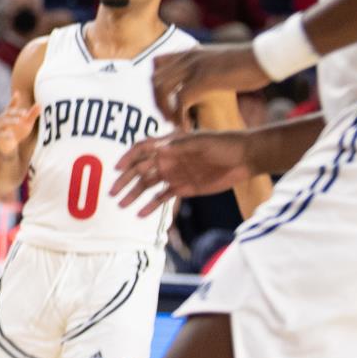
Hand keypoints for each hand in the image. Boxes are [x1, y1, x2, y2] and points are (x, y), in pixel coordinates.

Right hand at [0, 96, 39, 154]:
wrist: (6, 147)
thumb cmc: (17, 131)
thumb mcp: (26, 123)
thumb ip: (32, 114)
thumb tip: (40, 104)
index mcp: (9, 114)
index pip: (11, 106)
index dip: (14, 100)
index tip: (17, 93)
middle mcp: (3, 119)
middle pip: (8, 113)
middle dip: (16, 112)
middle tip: (25, 113)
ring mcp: (0, 128)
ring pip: (3, 123)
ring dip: (11, 121)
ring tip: (18, 121)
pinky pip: (0, 134)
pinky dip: (6, 135)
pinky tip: (12, 136)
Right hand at [108, 132, 255, 216]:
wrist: (243, 158)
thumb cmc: (222, 143)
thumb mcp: (201, 142)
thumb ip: (179, 147)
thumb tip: (157, 149)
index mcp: (169, 144)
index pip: (142, 149)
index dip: (128, 158)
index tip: (117, 169)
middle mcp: (167, 159)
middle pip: (140, 170)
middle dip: (125, 181)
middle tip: (113, 193)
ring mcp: (174, 174)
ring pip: (148, 185)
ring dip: (134, 194)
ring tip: (121, 205)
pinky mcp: (183, 188)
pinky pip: (162, 197)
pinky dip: (151, 205)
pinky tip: (140, 215)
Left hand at [151, 45, 269, 122]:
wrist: (263, 58)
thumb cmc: (248, 63)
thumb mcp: (218, 61)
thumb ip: (205, 67)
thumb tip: (202, 78)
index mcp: (190, 52)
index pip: (157, 63)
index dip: (156, 84)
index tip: (165, 101)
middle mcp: (187, 57)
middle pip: (154, 78)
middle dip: (157, 101)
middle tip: (167, 117)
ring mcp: (193, 67)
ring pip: (161, 89)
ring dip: (165, 110)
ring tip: (176, 124)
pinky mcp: (202, 79)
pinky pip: (180, 101)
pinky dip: (180, 116)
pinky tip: (188, 127)